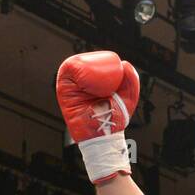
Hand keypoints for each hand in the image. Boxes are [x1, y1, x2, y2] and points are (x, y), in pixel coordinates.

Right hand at [55, 51, 138, 184]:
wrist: (104, 134)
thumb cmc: (115, 117)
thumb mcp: (128, 97)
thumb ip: (131, 81)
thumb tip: (125, 64)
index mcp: (93, 81)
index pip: (95, 64)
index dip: (102, 60)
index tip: (114, 63)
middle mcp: (80, 81)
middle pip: (84, 62)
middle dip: (93, 60)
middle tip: (108, 69)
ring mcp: (70, 85)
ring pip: (74, 64)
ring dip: (84, 64)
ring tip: (100, 78)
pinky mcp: (63, 90)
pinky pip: (65, 73)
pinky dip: (75, 69)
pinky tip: (87, 78)